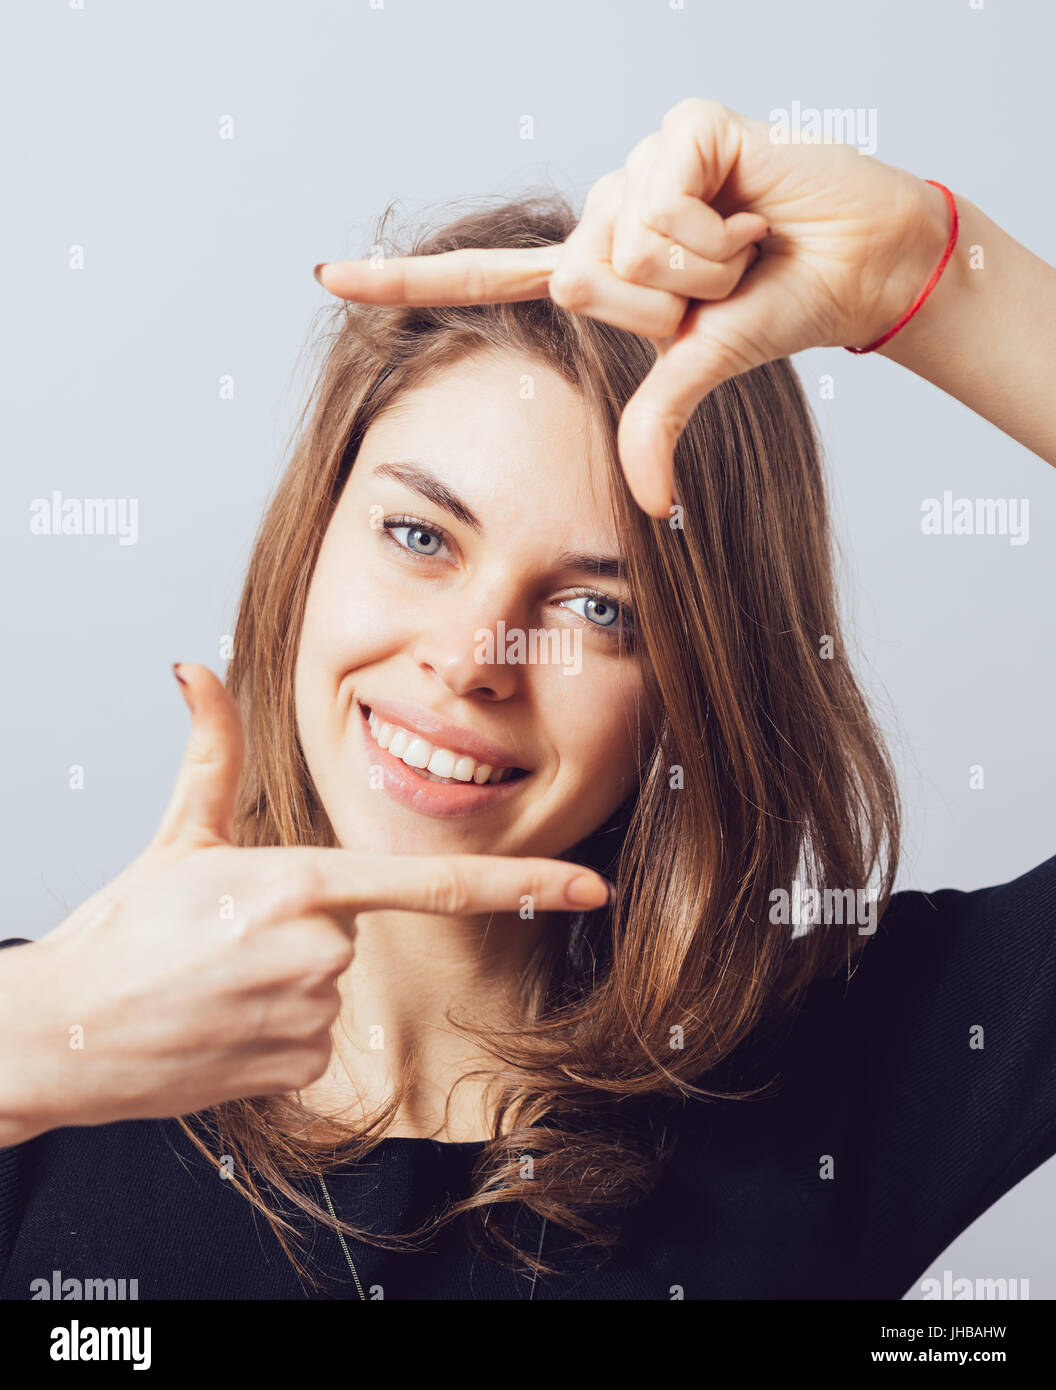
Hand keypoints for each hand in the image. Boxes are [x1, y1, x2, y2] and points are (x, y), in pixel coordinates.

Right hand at [0, 665, 608, 1142]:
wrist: (60, 1031)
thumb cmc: (120, 932)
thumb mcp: (178, 835)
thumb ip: (210, 750)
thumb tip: (195, 669)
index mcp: (301, 883)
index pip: (436, 884)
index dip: (525, 883)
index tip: (589, 885)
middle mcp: (318, 951)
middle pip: (354, 931)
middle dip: (306, 928)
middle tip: (227, 938)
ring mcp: (310, 1017)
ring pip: (333, 989)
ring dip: (287, 983)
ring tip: (214, 981)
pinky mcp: (295, 1071)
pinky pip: (313, 1042)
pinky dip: (276, 1032)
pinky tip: (221, 1022)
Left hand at [314, 98, 949, 516]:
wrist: (862, 265)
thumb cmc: (780, 312)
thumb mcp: (703, 372)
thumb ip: (658, 420)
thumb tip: (653, 505)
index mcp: (595, 271)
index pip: (483, 280)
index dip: (407, 284)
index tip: (328, 278)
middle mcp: (605, 213)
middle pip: (579, 282)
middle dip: (664, 309)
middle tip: (722, 290)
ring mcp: (638, 165)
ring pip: (623, 246)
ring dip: (700, 273)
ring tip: (745, 251)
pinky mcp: (681, 127)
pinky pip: (667, 203)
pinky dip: (720, 236)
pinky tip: (756, 212)